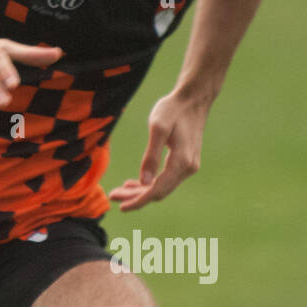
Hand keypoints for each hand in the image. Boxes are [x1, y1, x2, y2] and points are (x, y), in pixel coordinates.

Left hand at [108, 91, 210, 211]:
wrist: (193, 100)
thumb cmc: (173, 110)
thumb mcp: (158, 128)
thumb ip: (151, 155)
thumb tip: (144, 181)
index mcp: (181, 162)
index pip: (157, 190)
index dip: (138, 201)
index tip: (121, 207)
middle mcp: (188, 168)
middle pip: (159, 192)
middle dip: (136, 197)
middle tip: (113, 196)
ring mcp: (189, 166)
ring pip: (163, 187)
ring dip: (141, 191)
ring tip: (119, 191)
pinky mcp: (186, 161)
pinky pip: (167, 179)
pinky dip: (150, 183)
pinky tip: (135, 183)